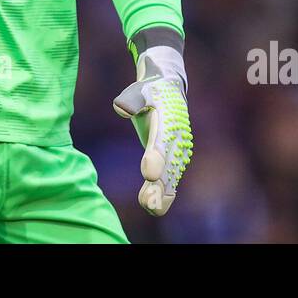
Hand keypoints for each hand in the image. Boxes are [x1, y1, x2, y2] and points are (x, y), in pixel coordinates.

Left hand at [112, 46, 192, 215]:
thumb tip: (120, 108)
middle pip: (168, 165)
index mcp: (169, 121)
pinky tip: (149, 208)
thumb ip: (131, 99)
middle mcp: (177, 140)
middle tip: (149, 201)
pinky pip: (169, 180)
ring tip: (148, 208)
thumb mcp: (141, 89)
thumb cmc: (150, 90)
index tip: (149, 173)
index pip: (163, 141)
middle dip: (160, 186)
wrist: (168, 91)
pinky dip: (161, 194)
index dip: (156, 158)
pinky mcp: (172, 160)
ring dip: (160, 194)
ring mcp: (177, 152)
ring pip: (170, 177)